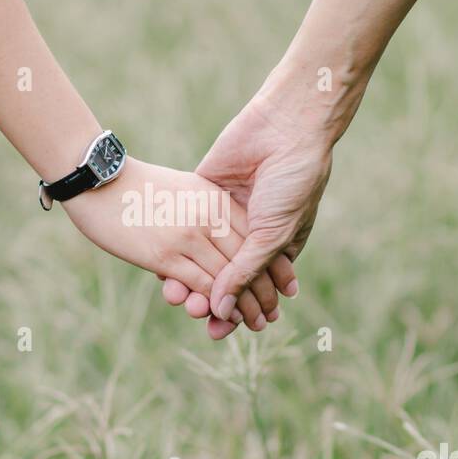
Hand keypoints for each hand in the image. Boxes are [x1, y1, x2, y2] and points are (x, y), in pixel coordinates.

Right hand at [63, 158, 290, 325]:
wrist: (98, 180)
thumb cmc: (136, 187)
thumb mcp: (184, 189)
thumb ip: (208, 208)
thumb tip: (225, 230)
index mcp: (215, 198)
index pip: (254, 236)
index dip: (273, 265)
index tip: (285, 287)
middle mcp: (208, 216)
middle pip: (248, 259)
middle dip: (263, 292)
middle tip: (271, 315)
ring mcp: (189, 236)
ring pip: (229, 277)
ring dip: (243, 306)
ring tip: (254, 324)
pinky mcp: (166, 255)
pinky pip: (203, 285)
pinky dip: (216, 304)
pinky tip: (222, 318)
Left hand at [160, 75, 333, 338]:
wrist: (285, 128)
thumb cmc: (293, 182)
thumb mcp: (273, 233)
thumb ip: (245, 272)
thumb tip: (219, 309)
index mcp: (275, 247)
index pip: (253, 289)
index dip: (240, 311)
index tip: (223, 330)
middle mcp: (248, 234)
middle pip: (224, 278)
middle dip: (212, 301)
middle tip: (200, 318)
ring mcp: (223, 214)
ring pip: (201, 258)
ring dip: (191, 282)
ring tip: (179, 300)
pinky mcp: (203, 194)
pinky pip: (183, 229)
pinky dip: (174, 251)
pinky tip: (164, 272)